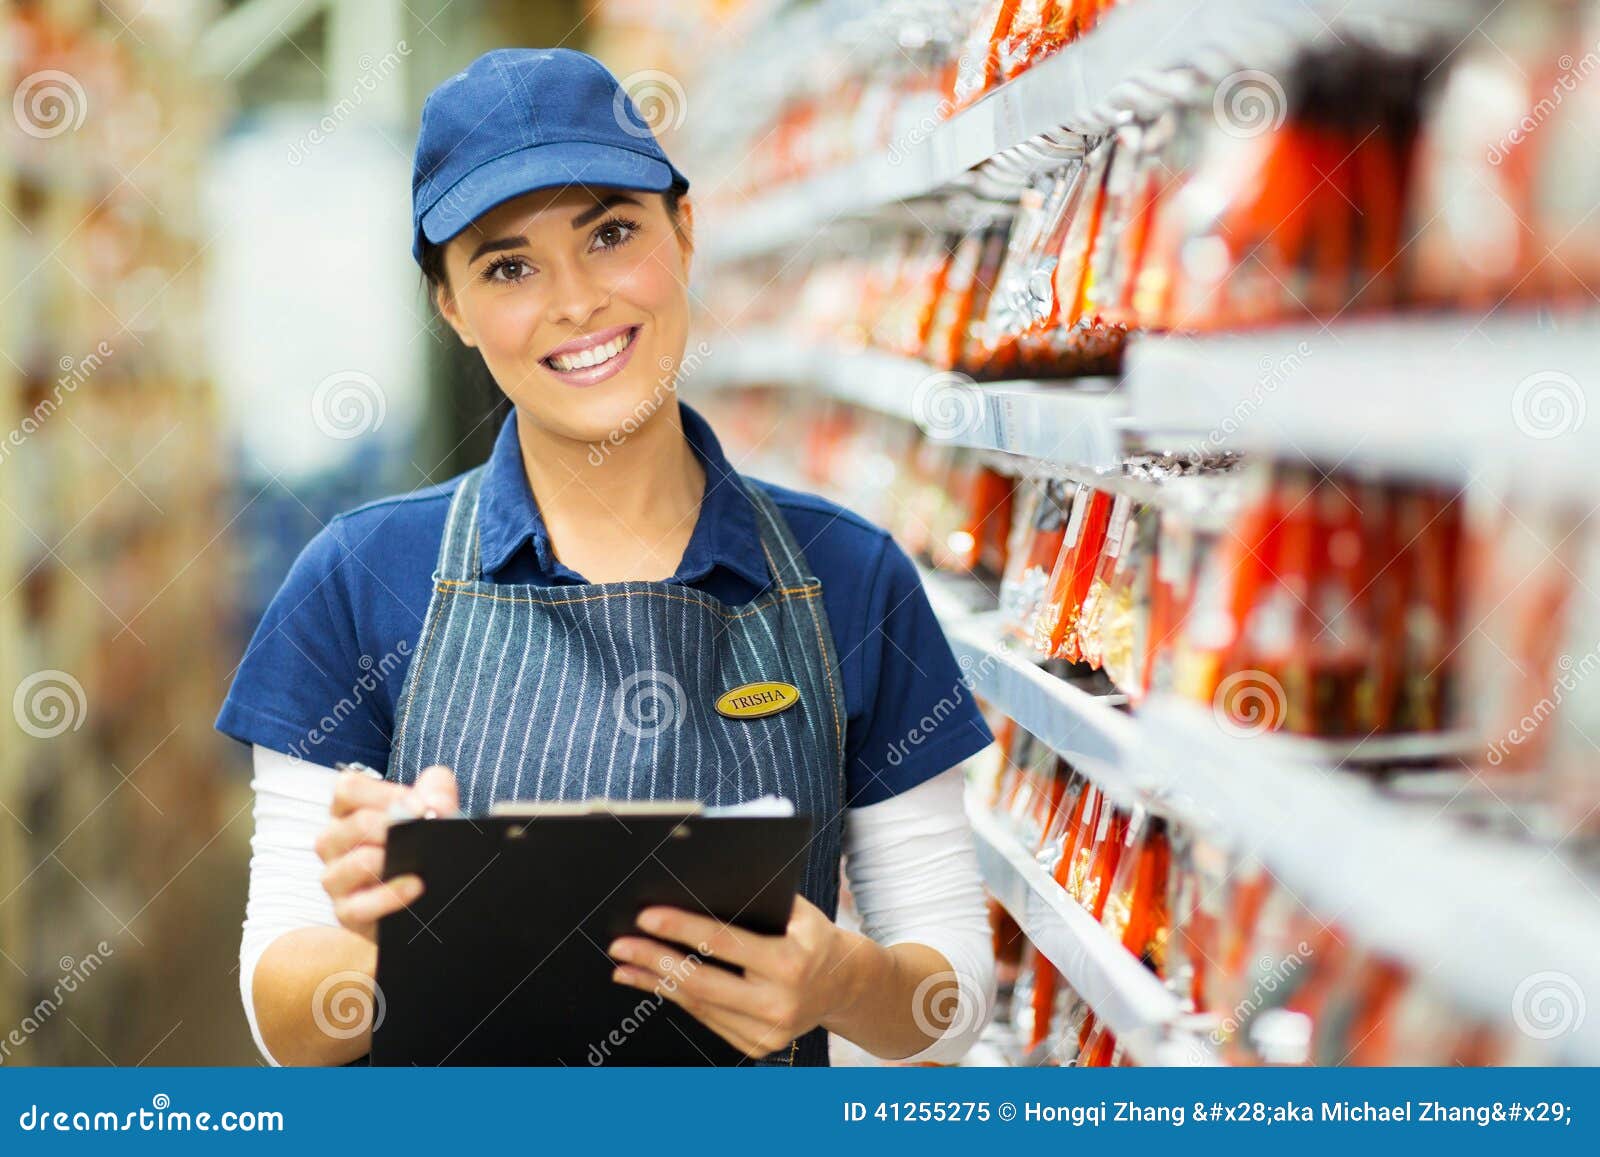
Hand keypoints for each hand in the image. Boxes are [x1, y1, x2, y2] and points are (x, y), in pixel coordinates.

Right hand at [313, 764, 458, 943]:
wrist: (427, 895)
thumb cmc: (419, 846)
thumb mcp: (431, 810)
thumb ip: (436, 790)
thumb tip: (433, 805)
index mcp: (348, 813)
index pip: (348, 789)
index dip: (384, 793)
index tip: (418, 805)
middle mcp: (334, 843)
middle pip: (354, 825)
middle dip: (393, 826)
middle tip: (422, 831)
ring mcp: (336, 879)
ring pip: (354, 864)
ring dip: (390, 860)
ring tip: (417, 861)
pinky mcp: (347, 912)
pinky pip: (360, 906)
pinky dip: (391, 895)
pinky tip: (416, 886)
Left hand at [607, 895, 859, 1058]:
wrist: (844, 985)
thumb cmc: (812, 936)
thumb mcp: (797, 912)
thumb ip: (756, 901)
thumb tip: (694, 885)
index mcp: (790, 963)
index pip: (725, 944)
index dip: (682, 929)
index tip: (647, 917)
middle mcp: (779, 1003)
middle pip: (702, 981)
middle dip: (655, 960)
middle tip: (620, 944)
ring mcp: (767, 1032)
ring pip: (699, 1004)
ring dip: (655, 983)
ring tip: (624, 964)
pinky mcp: (757, 1046)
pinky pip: (707, 1019)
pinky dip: (676, 999)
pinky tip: (651, 983)